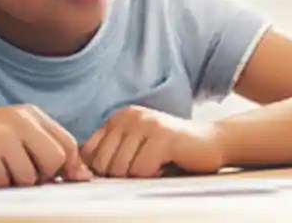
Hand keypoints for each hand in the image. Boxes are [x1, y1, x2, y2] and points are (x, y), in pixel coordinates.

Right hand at [0, 106, 91, 186]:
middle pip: (55, 160)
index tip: (69, 180)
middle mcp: (19, 121)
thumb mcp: (9, 133)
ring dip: (12, 182)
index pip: (67, 142)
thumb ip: (41, 147)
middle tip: (19, 176)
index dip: (71, 166)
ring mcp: (0, 136)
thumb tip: (79, 174)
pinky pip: (2, 183)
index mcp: (29, 115)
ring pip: (29, 176)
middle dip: (42, 177)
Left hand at [82, 106, 222, 177]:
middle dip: (122, 175)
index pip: (88, 154)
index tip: (126, 169)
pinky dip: (154, 175)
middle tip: (146, 167)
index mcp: (119, 117)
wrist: (213, 143)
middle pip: (102, 164)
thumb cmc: (172, 153)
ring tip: (157, 164)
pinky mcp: (162, 135)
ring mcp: (146, 123)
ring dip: (140, 175)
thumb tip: (77, 173)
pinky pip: (141, 170)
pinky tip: (167, 164)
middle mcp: (129, 115)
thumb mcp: (134, 148)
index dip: (102, 171)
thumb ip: (108, 154)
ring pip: (120, 168)